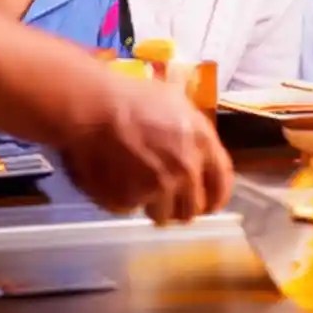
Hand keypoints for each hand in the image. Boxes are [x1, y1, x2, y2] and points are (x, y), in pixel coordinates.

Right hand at [59, 78, 231, 224]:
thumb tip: (197, 144)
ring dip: (151, 207)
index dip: (215, 198)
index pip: (221, 184)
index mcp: (202, 143)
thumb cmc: (130, 96)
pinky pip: (130, 210)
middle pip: (192, 209)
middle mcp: (186, 170)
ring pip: (162, 215)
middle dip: (179, 207)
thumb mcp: (175, 101)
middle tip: (164, 198)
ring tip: (134, 184)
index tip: (208, 205)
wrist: (91, 107)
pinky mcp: (130, 200)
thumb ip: (192, 129)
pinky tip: (113, 179)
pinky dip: (122, 201)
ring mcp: (158, 188)